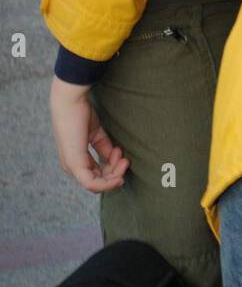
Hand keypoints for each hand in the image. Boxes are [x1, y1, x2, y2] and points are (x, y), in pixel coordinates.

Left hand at [49, 76, 128, 192]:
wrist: (70, 102)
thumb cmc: (80, 113)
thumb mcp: (96, 134)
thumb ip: (105, 148)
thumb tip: (115, 159)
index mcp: (76, 160)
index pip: (96, 175)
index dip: (112, 169)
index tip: (122, 153)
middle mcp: (72, 166)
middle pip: (98, 182)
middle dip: (115, 174)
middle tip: (126, 160)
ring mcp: (72, 166)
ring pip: (96, 185)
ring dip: (114, 177)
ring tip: (124, 161)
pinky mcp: (74, 165)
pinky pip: (92, 184)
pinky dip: (107, 182)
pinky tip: (117, 175)